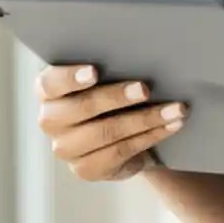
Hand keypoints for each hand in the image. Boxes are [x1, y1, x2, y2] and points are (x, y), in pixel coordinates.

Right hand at [34, 64, 188, 181]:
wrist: (121, 132)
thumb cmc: (112, 93)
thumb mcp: (106, 77)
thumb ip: (110, 66)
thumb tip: (139, 53)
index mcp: (48, 91)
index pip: (50, 83)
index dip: (70, 78)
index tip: (95, 71)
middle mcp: (50, 120)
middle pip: (81, 108)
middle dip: (116, 97)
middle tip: (145, 89)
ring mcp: (66, 149)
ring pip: (106, 132)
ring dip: (145, 119)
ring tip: (174, 109)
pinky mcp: (86, 169)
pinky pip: (121, 151)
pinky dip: (151, 136)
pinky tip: (171, 125)